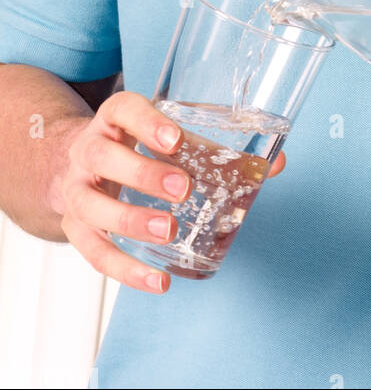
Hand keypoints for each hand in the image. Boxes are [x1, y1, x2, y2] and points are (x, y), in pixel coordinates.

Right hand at [51, 90, 285, 293]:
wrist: (82, 164)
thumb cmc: (138, 146)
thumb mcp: (168, 134)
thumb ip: (217, 145)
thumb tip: (277, 164)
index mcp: (114, 119)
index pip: (122, 109)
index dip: (146, 122)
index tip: (175, 138)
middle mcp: (88, 150)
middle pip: (102, 157)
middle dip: (142, 173)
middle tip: (183, 189)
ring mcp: (77, 189)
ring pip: (91, 205)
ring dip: (130, 220)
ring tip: (170, 231)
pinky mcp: (75, 228)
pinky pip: (94, 252)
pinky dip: (126, 270)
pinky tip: (159, 280)